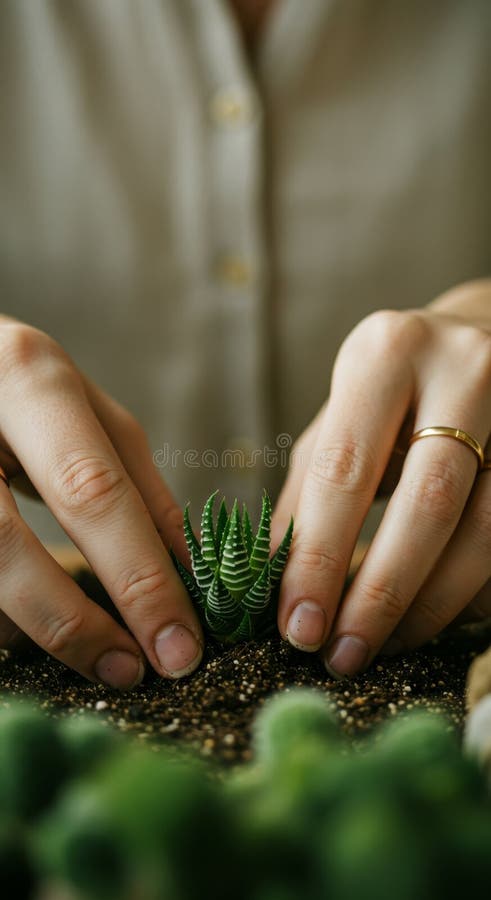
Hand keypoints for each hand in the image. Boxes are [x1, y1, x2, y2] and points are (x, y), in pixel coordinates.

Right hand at [0, 318, 202, 687]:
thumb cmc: (17, 381)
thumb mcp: (80, 403)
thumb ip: (132, 475)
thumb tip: (187, 562)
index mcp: (27, 379)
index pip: (91, 492)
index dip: (139, 578)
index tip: (181, 644)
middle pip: (7, 546)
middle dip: (76, 626)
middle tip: (134, 671)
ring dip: (30, 630)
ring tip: (86, 651)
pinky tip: (21, 624)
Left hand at [272, 280, 490, 677]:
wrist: (483, 340)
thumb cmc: (395, 391)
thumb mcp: (342, 418)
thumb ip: (309, 491)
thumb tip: (271, 582)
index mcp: (387, 354)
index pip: (345, 469)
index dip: (318, 557)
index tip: (296, 627)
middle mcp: (463, 370)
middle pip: (428, 505)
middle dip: (382, 595)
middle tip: (342, 655)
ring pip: (486, 532)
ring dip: (431, 606)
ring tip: (383, 644)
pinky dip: (470, 593)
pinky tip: (433, 614)